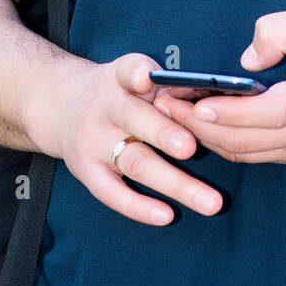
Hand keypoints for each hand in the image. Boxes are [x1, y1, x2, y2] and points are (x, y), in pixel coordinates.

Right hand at [27, 52, 222, 224]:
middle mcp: (104, 108)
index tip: (147, 78)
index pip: (126, 70)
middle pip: (136, 122)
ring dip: (174, 183)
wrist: (60, 104)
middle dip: (164, 134)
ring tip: (210, 202)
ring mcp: (93, 143)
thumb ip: (170, 85)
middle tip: (192, 147)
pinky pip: (112, 194)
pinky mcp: (86, 172)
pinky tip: (168, 215)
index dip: (136, 73)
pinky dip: (140, 207)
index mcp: (120, 78)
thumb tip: (225, 99)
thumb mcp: (134, 75)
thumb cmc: (119, 90)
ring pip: (135, 163)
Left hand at [150, 6, 285, 166]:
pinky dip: (230, 142)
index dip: (225, 112)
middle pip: (246, 142)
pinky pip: (260, 155)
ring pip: (248, 154)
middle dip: (200, 127)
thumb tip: (246, 61)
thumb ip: (280, 31)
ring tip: (178, 115)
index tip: (192, 101)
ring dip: (210, 138)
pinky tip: (209, 123)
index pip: (264, 113)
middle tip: (166, 107)